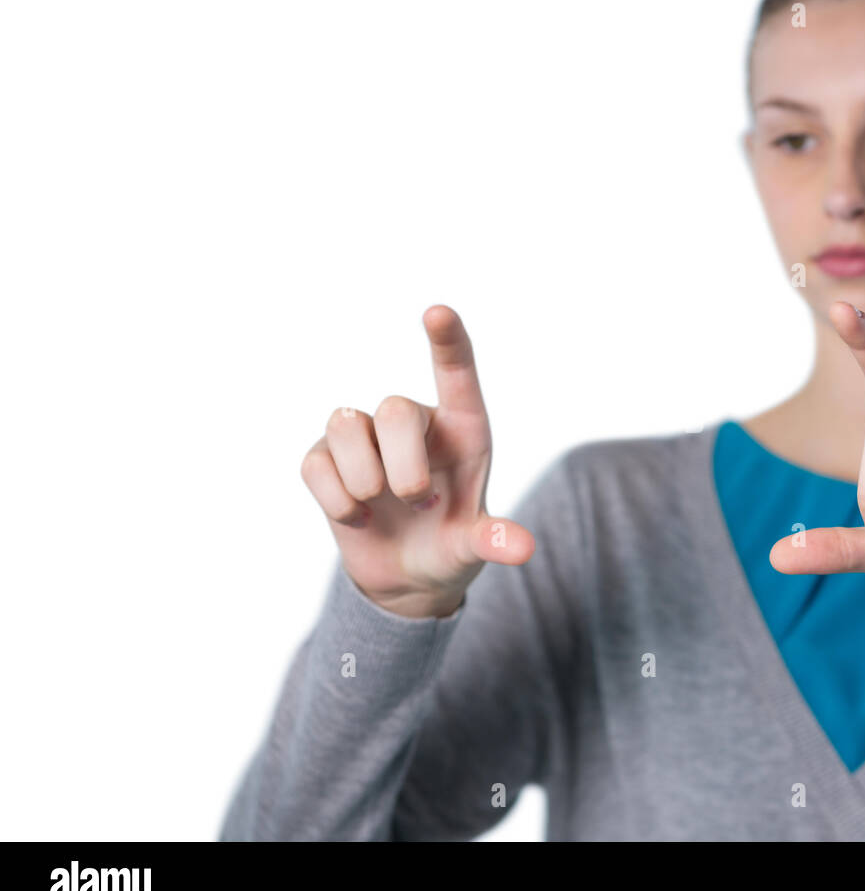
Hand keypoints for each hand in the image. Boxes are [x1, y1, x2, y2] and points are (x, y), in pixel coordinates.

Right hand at [300, 305, 534, 618]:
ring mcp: (366, 436)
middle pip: (394, 409)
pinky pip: (316, 463)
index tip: (437, 312)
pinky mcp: (326, 457)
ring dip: (364, 480)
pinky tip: (358, 517)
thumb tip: (522, 550)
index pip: (456, 371)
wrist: (408, 578)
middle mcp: (413, 421)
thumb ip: (494, 541)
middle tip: (419, 504)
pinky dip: (337, 499)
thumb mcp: (474, 547)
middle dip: (403, 468)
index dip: (447, 339)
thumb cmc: (451, 546)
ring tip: (382, 507)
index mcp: (460, 427)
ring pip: (346, 425)